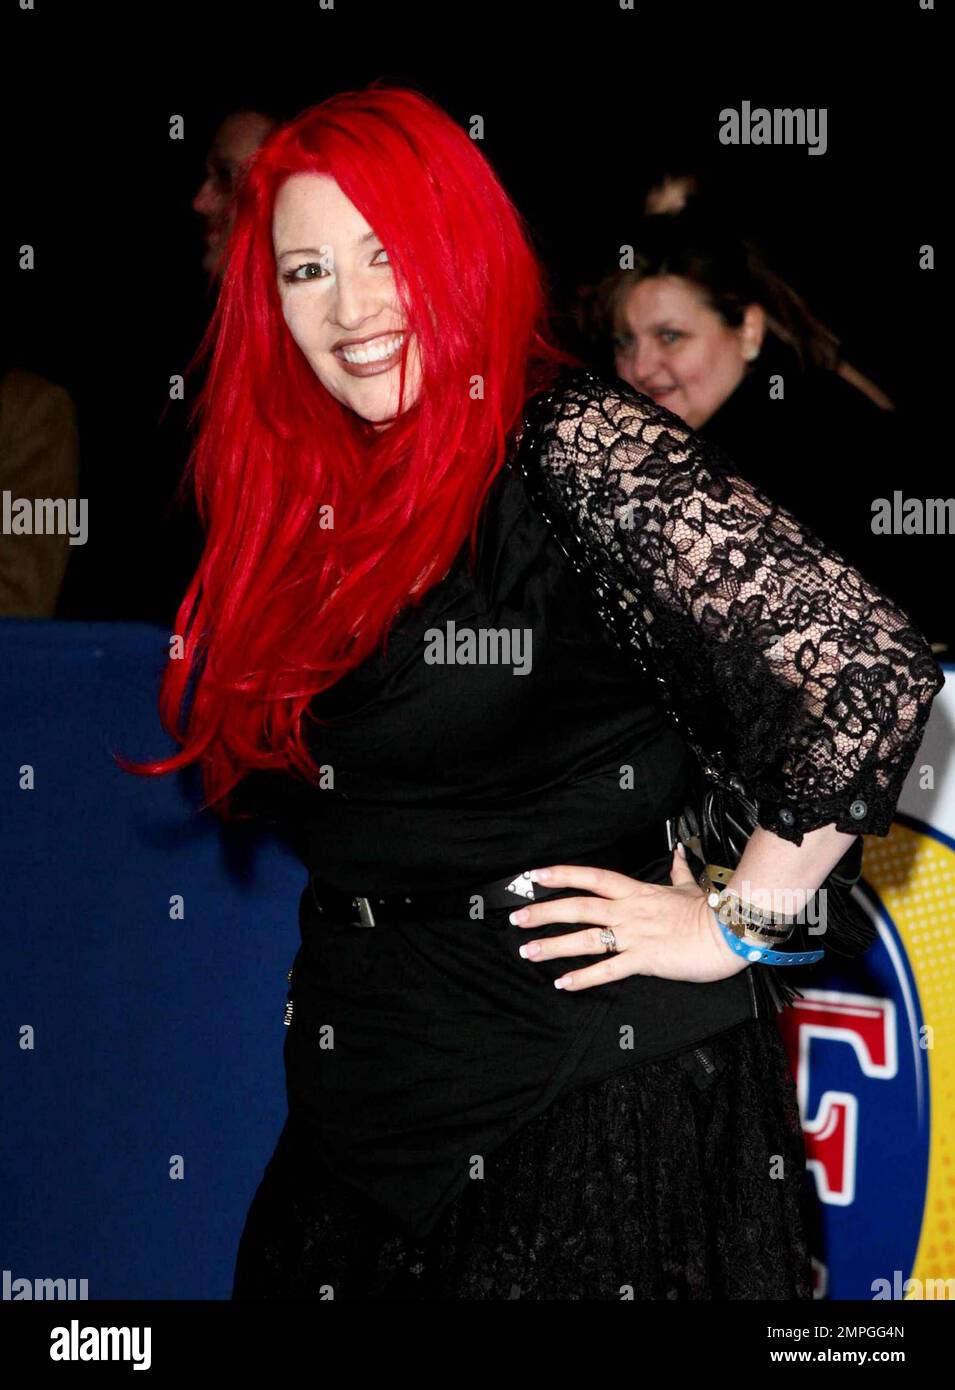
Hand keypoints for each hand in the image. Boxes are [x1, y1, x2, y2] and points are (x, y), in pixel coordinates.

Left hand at [508, 844, 749, 990]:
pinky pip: (608, 969)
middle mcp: (629, 910)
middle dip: (545, 912)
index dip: (561, 875)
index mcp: (636, 891)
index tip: (534, 875)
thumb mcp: (688, 885)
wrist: (731, 931)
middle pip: (579, 907)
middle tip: (517, 919)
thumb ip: (677, 869)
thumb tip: (677, 852)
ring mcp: (635, 934)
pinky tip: (563, 983)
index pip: (591, 877)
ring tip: (528, 951)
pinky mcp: (645, 959)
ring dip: (554, 945)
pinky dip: (584, 977)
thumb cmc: (710, 911)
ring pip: (586, 938)